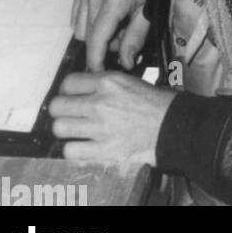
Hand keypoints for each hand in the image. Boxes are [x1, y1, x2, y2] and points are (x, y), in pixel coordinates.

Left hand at [49, 72, 175, 165]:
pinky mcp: (103, 150)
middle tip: (70, 114)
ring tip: (76, 131)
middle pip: (57, 106)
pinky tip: (83, 146)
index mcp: (108, 82)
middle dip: (62, 110)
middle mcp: (100, 103)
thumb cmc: (158, 103)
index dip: (67, 90)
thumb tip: (85, 90)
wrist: (174, 126)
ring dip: (66, 130)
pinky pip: (70, 150)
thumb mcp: (131, 82)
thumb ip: (106, 85)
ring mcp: (99, 128)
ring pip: (59, 128)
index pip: (68, 82)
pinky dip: (74, 149)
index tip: (71, 96)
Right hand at [72, 0, 162, 71]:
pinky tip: (106, 15)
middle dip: (102, 45)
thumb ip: (135, 38)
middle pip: (87, 38)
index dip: (96, 62)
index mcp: (113, 1)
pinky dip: (88, 23)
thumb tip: (126, 64)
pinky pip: (76, 16)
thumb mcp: (149, 9)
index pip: (96, 41)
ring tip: (116, 24)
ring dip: (94, 35)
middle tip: (123, 36)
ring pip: (78, 29)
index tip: (101, 73)